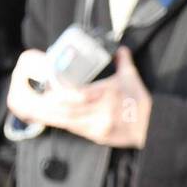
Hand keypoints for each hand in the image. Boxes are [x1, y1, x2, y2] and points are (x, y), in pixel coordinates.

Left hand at [6, 45, 150, 147]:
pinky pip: (75, 130)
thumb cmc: (142, 105)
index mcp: (107, 95)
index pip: (78, 95)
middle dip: (48, 106)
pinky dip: (62, 123)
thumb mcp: (133, 79)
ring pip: (68, 121)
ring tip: (35, 109)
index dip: (60, 95)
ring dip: (51, 116)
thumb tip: (120, 50)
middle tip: (33, 100)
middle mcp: (100, 112)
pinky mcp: (98, 136)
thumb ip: (123, 62)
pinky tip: (52, 118)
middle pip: (67, 110)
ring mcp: (98, 126)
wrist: (153, 128)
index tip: (48, 90)